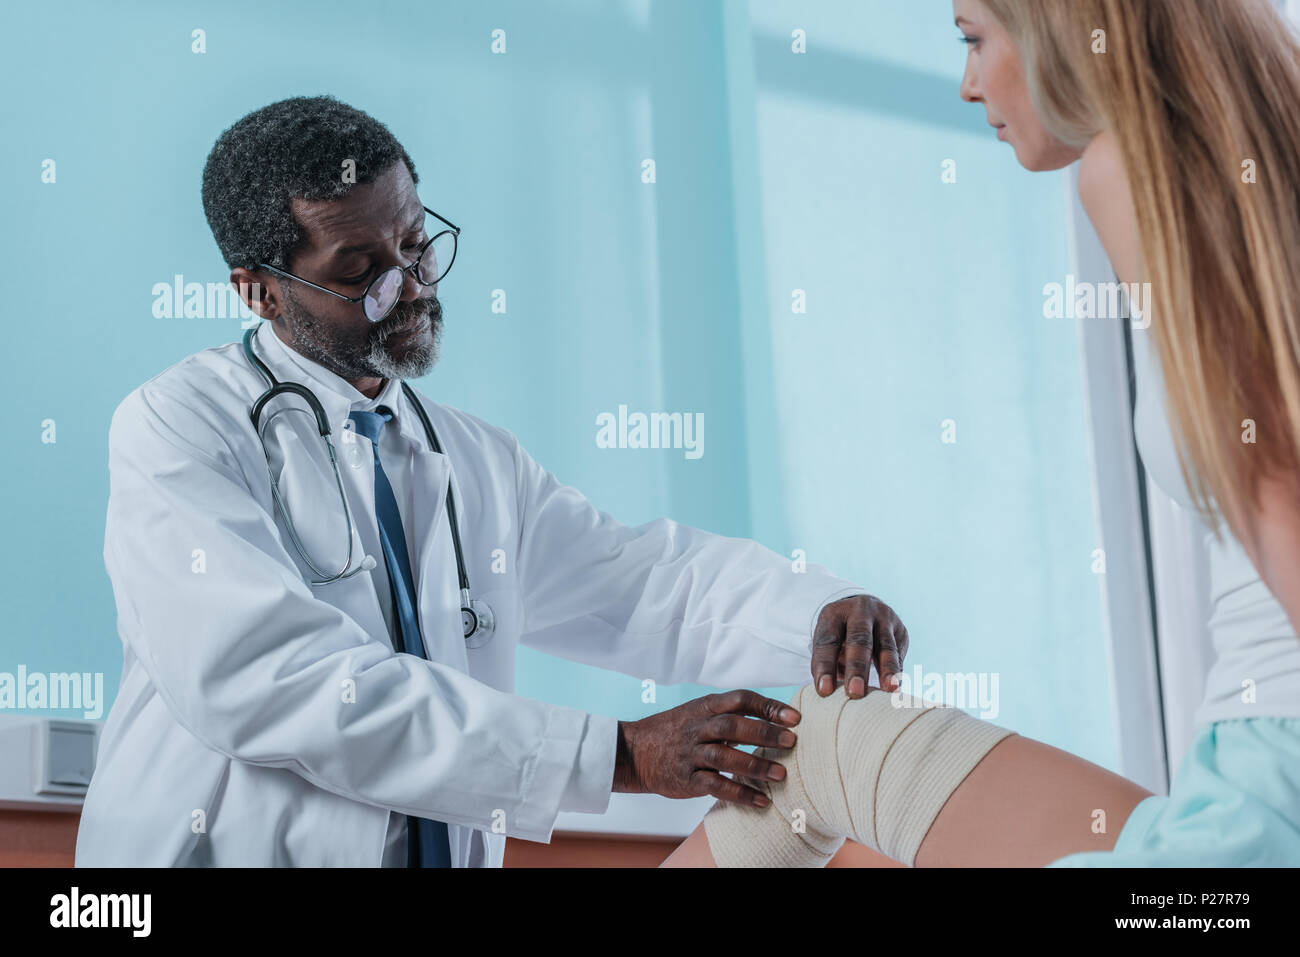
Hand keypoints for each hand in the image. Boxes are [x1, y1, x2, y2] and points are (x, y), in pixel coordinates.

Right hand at [612, 691, 800, 806]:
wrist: (633, 752)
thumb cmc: (674, 731)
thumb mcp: (697, 712)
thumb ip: (728, 714)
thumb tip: (772, 718)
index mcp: (704, 707)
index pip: (739, 699)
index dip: (767, 706)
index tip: (794, 717)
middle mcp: (697, 728)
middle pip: (733, 725)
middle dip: (764, 732)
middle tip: (791, 741)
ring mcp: (690, 754)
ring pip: (725, 756)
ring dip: (755, 764)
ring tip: (781, 774)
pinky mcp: (686, 779)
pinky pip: (715, 785)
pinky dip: (739, 793)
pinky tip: (761, 800)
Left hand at [811, 594, 907, 697]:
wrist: (865, 611)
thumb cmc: (839, 635)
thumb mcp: (827, 641)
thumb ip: (825, 664)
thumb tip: (825, 693)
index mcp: (834, 613)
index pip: (828, 641)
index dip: (825, 666)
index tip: (824, 691)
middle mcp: (860, 611)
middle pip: (859, 640)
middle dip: (857, 668)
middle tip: (854, 692)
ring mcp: (883, 618)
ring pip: (886, 646)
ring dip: (887, 670)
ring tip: (889, 689)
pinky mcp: (900, 630)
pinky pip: (899, 654)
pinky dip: (897, 672)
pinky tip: (895, 688)